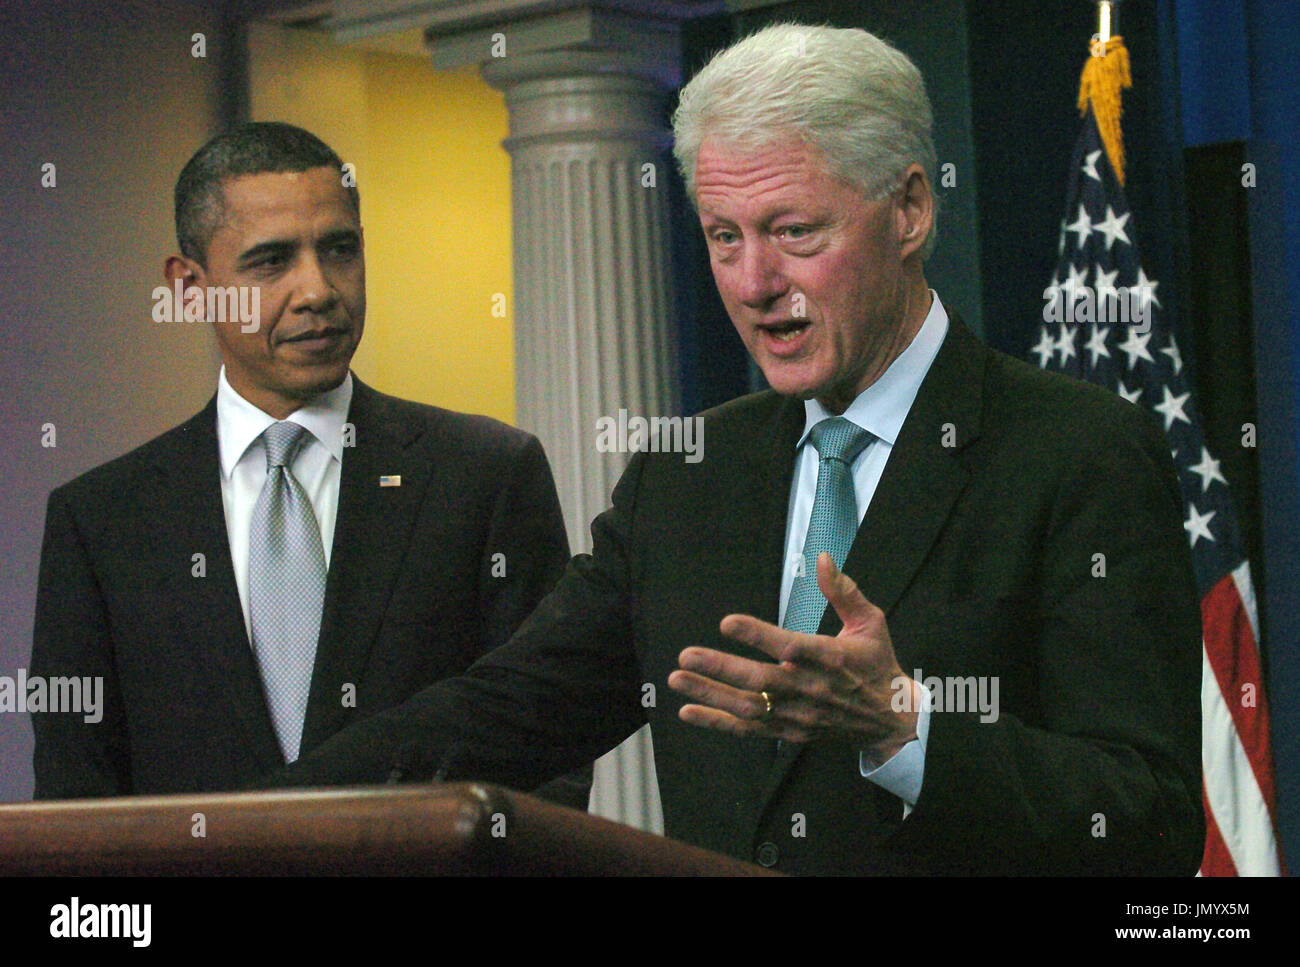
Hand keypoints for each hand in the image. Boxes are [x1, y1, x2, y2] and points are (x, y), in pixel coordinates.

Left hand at [667, 553, 918, 761]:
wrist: (890, 720)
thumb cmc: (876, 664)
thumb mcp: (870, 622)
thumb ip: (844, 591)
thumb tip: (823, 558)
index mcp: (829, 658)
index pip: (789, 646)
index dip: (757, 635)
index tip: (727, 622)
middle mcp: (810, 688)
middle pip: (760, 681)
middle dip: (720, 668)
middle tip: (686, 655)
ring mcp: (798, 714)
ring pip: (749, 708)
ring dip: (710, 694)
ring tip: (677, 679)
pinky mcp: (790, 732)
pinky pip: (749, 730)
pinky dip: (717, 722)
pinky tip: (688, 711)